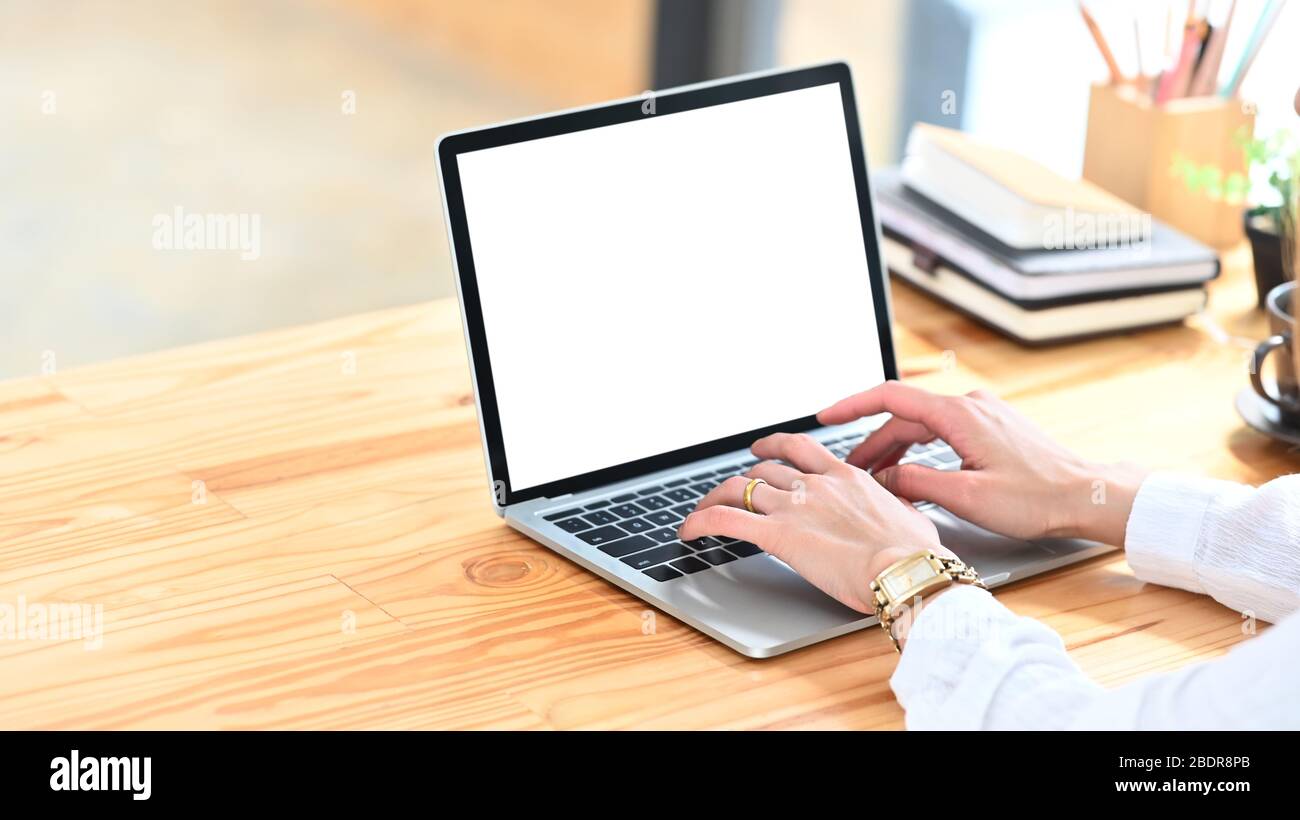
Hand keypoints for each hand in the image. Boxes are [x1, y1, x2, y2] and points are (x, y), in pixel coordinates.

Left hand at [678, 432, 953, 612]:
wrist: (905, 569)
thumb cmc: (914, 552)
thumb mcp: (910, 517)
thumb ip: (896, 508)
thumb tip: (901, 513)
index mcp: (846, 476)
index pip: (800, 449)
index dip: (774, 446)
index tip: (763, 450)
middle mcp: (815, 485)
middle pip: (764, 470)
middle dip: (744, 477)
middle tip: (731, 486)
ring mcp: (794, 506)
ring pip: (739, 489)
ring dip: (715, 495)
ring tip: (702, 506)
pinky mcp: (778, 535)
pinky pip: (726, 520)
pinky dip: (701, 521)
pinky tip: (688, 530)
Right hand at [817, 381, 1146, 544]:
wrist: (1088, 496)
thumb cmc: (1037, 499)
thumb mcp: (967, 497)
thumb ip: (917, 483)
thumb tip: (882, 480)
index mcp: (959, 415)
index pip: (891, 398)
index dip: (852, 405)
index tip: (825, 416)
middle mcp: (970, 405)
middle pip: (905, 417)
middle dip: (873, 444)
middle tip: (849, 472)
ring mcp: (983, 413)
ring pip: (924, 426)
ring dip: (897, 450)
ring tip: (877, 478)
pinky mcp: (993, 426)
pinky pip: (944, 432)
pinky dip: (922, 449)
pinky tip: (915, 473)